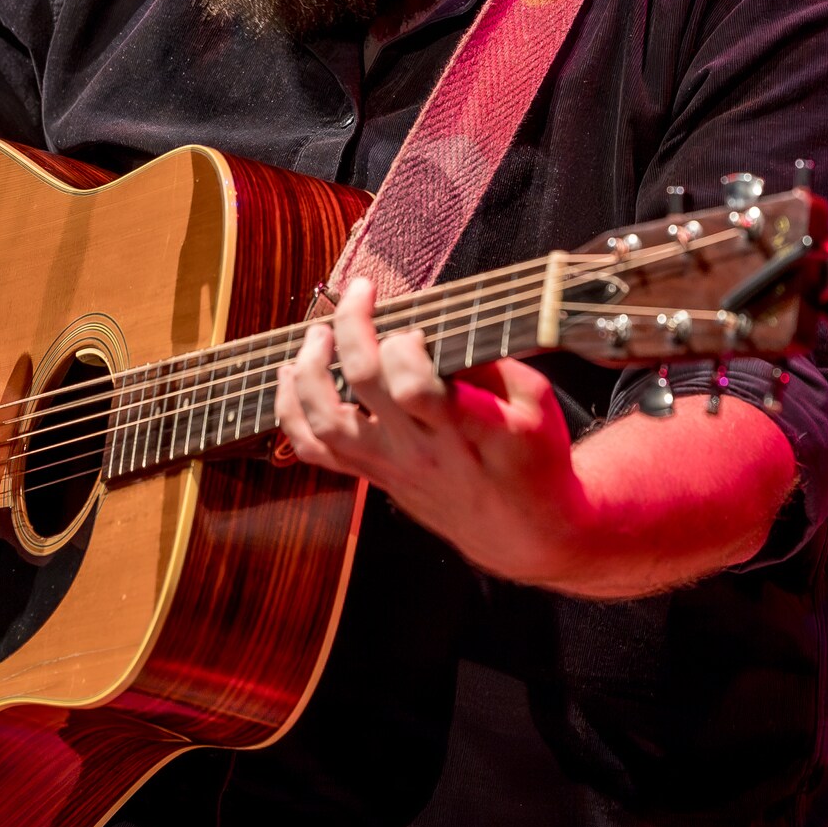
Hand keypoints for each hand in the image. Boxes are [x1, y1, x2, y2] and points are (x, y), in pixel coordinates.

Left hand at [271, 277, 586, 584]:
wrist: (522, 532)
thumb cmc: (532, 457)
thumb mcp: (536, 403)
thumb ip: (490, 361)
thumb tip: (436, 323)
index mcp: (473, 429)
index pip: (417, 388)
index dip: (405, 345)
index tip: (417, 323)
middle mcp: (425, 450)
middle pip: (366, 385)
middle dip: (354, 327)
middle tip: (360, 294)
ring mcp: (393, 466)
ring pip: (328, 422)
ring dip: (310, 370)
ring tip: (319, 334)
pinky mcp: (374, 475)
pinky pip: (315, 451)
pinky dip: (291, 412)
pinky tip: (291, 376)